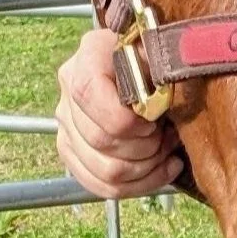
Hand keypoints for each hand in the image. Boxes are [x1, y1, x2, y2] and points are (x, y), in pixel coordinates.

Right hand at [55, 28, 183, 198]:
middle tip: (170, 135)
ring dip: (146, 168)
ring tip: (167, 149)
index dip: (127, 118)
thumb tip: (158, 109)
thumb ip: (161, 70)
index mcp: (88, 57)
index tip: (156, 118)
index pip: (90, 95)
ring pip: (103, 170)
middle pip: (101, 140)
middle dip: (147, 147)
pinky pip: (99, 185)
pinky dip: (137, 185)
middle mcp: (69, 89)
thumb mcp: (164, 52)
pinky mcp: (72, 150)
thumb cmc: (161, 57)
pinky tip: (162, 169)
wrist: (149, 62)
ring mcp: (67, 123)